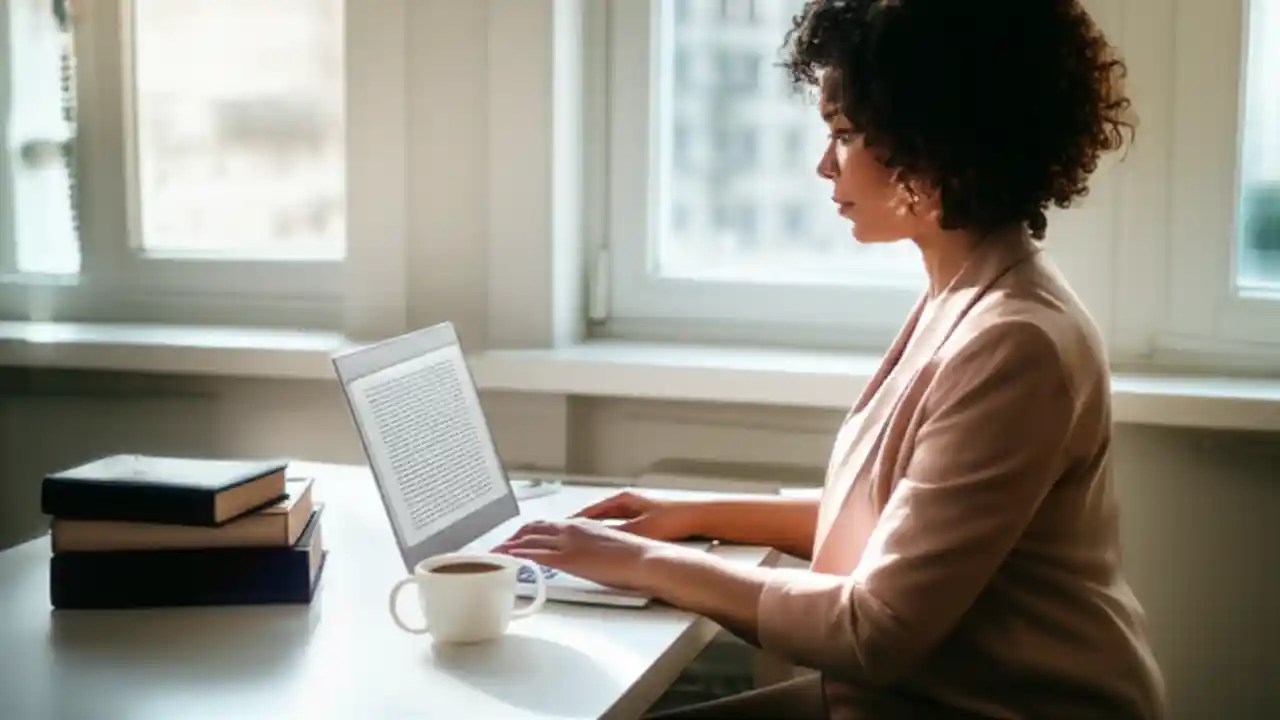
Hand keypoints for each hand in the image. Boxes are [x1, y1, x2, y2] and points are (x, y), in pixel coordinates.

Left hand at [493, 519, 672, 590]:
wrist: (644, 558)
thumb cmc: (632, 555)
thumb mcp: (605, 544)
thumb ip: (587, 546)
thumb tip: (579, 555)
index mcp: (580, 524)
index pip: (544, 525)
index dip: (525, 532)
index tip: (513, 539)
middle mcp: (571, 529)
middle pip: (531, 529)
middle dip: (511, 538)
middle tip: (497, 548)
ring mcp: (569, 543)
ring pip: (529, 540)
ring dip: (508, 547)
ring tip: (494, 554)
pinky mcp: (570, 560)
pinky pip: (537, 556)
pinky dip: (519, 556)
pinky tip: (509, 559)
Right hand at [572, 491, 700, 540]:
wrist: (697, 518)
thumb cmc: (672, 518)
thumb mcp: (639, 529)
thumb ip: (617, 534)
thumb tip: (596, 540)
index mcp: (623, 500)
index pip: (592, 511)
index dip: (576, 521)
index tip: (561, 529)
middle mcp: (628, 503)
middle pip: (598, 516)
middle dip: (582, 527)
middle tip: (566, 537)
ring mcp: (636, 512)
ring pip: (609, 523)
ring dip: (596, 533)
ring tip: (582, 544)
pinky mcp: (644, 521)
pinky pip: (620, 529)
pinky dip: (611, 537)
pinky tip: (608, 547)